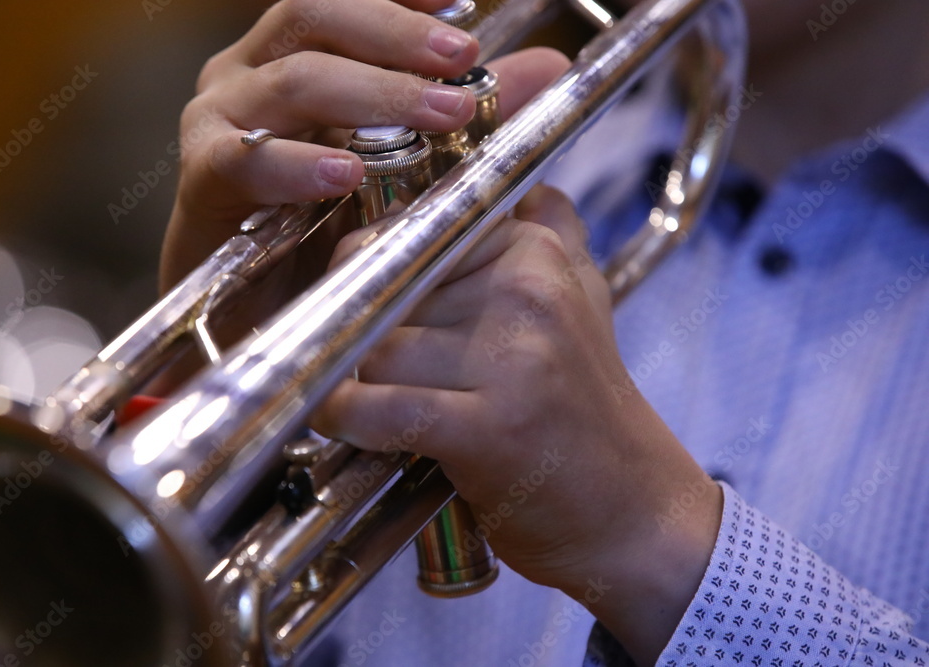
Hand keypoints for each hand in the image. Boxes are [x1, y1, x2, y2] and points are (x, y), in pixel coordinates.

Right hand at [160, 0, 568, 291]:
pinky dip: (300, 167)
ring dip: (370, 93)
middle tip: (462, 60)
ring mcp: (222, 119)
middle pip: (316, 16)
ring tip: (437, 115)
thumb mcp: (399, 160)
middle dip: (396, 34)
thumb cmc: (321, 221)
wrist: (254, 303)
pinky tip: (347, 174)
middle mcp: (252, 71)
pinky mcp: (203, 178)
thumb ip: (465, 112)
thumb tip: (547, 68)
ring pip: (293, 80)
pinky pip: (248, 161)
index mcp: (298, 54)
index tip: (463, 2)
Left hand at [312, 185, 722, 665]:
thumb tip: (519, 184)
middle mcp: (526, 291)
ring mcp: (513, 358)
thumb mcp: (583, 299)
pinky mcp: (490, 426)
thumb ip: (551, 231)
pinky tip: (344, 425)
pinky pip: (378, 408)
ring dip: (352, 381)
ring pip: (373, 347)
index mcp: (536, 252)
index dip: (370, 274)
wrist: (634, 508)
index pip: (409, 234)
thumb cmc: (586, 408)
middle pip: (383, 291)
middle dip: (359, 333)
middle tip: (363, 366)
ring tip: (369, 400)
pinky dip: (346, 420)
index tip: (368, 309)